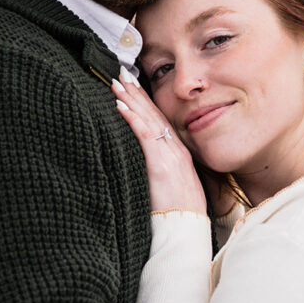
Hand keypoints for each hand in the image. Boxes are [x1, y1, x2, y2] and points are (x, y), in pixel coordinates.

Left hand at [112, 68, 206, 213]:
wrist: (186, 228)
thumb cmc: (179, 213)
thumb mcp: (174, 187)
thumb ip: (163, 172)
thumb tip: (149, 166)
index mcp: (179, 154)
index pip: (159, 121)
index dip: (146, 103)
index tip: (133, 87)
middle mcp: (176, 150)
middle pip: (153, 115)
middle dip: (137, 93)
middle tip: (121, 74)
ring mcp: (169, 155)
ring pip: (148, 120)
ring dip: (131, 100)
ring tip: (116, 84)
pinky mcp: (160, 164)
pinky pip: (144, 136)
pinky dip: (132, 119)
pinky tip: (121, 107)